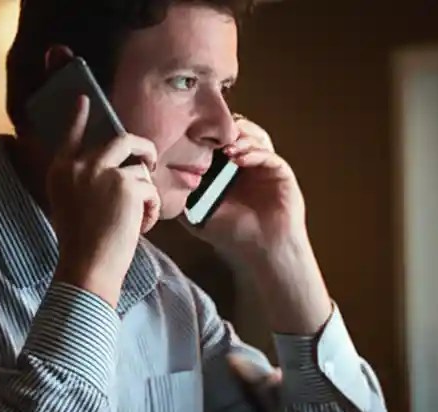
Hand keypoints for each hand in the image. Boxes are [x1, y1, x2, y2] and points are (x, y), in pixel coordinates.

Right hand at [48, 96, 160, 305]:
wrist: (88, 265)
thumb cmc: (81, 244)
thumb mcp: (71, 205)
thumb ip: (83, 181)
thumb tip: (114, 167)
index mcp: (61, 170)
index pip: (71, 136)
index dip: (79, 118)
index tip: (84, 100)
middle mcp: (80, 165)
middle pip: (121, 140)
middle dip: (143, 147)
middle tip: (150, 160)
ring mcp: (103, 171)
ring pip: (140, 169)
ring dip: (146, 194)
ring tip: (139, 218)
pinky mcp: (127, 185)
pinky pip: (151, 190)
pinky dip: (152, 210)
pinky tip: (142, 227)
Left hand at [184, 115, 331, 334]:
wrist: (262, 255)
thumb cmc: (234, 237)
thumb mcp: (199, 215)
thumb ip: (182, 200)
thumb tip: (156, 188)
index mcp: (230, 171)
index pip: (221, 141)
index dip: (209, 135)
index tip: (193, 134)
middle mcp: (250, 165)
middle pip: (240, 132)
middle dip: (226, 129)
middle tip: (211, 133)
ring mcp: (266, 167)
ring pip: (256, 137)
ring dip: (240, 137)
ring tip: (225, 146)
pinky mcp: (281, 173)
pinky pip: (269, 155)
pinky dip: (253, 152)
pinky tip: (238, 157)